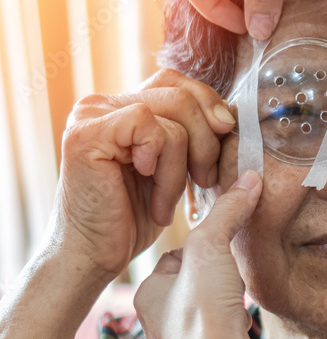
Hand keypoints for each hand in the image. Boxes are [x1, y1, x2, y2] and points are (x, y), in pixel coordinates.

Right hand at [48, 69, 236, 283]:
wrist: (95, 256)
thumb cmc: (132, 219)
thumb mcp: (173, 170)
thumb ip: (191, 136)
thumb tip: (229, 115)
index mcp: (122, 107)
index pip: (177, 82)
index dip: (209, 106)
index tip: (225, 139)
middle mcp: (102, 104)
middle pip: (180, 94)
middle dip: (206, 140)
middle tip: (204, 181)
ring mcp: (91, 115)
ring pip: (172, 115)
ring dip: (181, 168)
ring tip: (166, 202)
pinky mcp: (86, 134)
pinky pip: (148, 126)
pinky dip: (162, 164)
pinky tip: (149, 190)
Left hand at [134, 170, 268, 338]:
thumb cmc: (203, 315)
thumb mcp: (211, 248)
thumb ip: (228, 212)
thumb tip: (249, 179)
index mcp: (147, 294)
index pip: (174, 256)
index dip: (201, 246)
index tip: (220, 245)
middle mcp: (160, 320)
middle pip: (193, 281)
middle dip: (217, 275)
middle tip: (231, 272)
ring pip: (209, 307)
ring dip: (227, 301)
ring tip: (237, 300)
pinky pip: (222, 331)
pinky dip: (235, 324)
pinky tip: (243, 324)